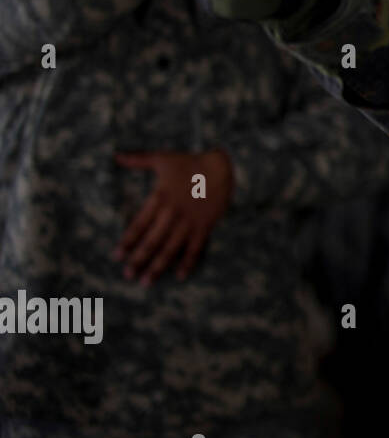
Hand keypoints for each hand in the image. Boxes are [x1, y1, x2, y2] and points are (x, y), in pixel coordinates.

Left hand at [113, 149, 233, 285]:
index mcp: (160, 198)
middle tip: (127, 274)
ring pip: (171, 248)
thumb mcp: (162, 158)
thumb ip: (138, 160)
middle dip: (139, 259)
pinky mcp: (204, 226)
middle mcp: (172, 214)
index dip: (127, 241)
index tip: (117, 256)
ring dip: (158, 266)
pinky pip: (195, 248)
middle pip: (152, 241)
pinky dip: (188, 262)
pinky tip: (180, 276)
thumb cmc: (190, 162)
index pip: (139, 225)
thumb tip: (116, 156)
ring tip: (146, 281)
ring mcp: (189, 222)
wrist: (222, 167)